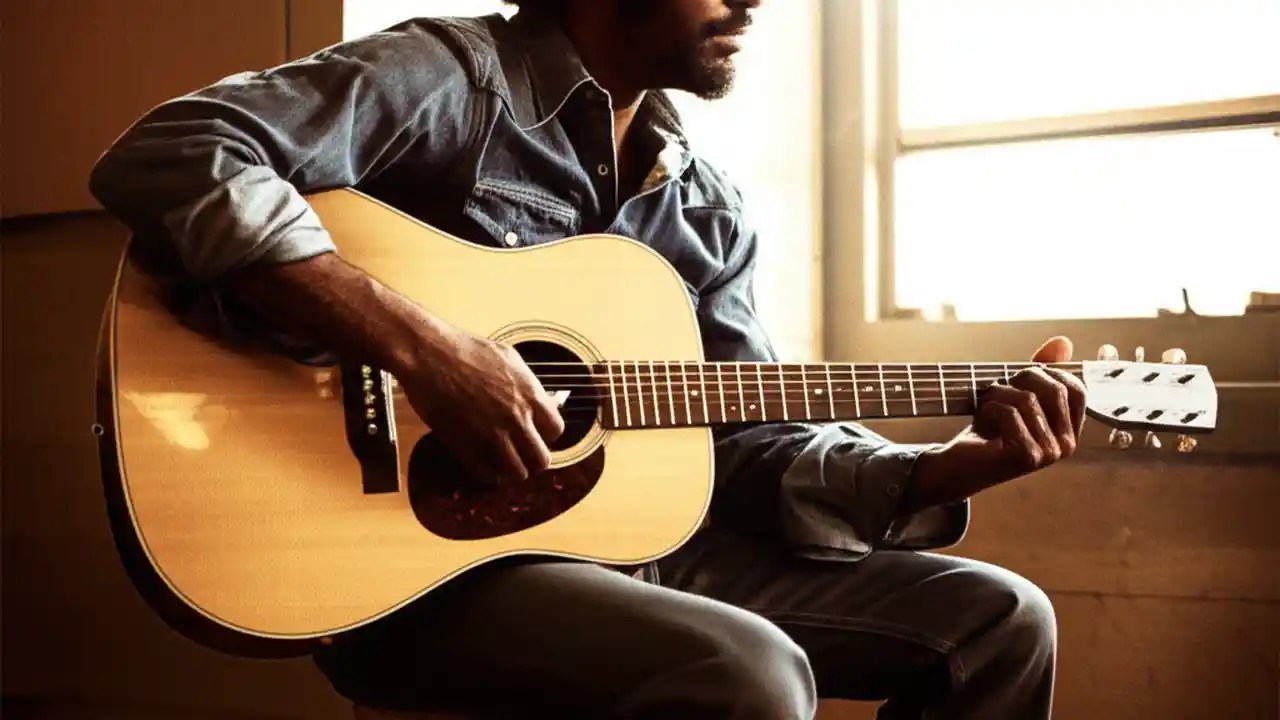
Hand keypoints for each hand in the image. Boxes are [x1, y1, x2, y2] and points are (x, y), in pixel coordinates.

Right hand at [396, 328, 564, 484]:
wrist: (430, 355)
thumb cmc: (466, 349)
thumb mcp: (509, 358)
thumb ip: (527, 383)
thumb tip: (539, 397)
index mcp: (530, 395)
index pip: (556, 431)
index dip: (546, 435)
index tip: (535, 434)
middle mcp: (516, 418)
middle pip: (541, 459)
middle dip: (533, 459)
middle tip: (521, 455)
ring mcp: (492, 434)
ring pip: (517, 472)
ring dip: (511, 471)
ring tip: (503, 464)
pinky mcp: (467, 445)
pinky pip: (487, 473)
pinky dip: (488, 474)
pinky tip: (483, 464)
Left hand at [905, 336, 1086, 511]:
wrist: (959, 463)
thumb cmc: (989, 428)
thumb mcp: (1016, 394)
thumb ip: (1041, 370)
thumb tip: (1063, 341)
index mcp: (1069, 431)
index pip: (1076, 388)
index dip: (1047, 373)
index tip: (1019, 377)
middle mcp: (1066, 445)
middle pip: (1054, 389)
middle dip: (1020, 379)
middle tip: (997, 389)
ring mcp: (1049, 454)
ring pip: (1028, 399)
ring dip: (998, 394)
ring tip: (987, 406)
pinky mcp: (1028, 457)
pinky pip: (1011, 413)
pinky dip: (990, 408)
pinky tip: (982, 423)